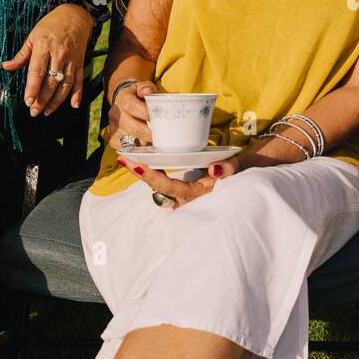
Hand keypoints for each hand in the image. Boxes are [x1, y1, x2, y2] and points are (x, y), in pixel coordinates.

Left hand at [2, 3, 93, 116]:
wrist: (75, 16)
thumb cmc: (51, 25)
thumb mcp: (33, 36)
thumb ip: (21, 54)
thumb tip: (6, 67)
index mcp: (44, 46)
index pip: (37, 71)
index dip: (33, 88)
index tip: (28, 100)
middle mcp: (59, 54)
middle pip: (51, 81)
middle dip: (42, 99)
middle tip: (34, 111)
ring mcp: (71, 59)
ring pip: (65, 84)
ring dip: (57, 100)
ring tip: (47, 111)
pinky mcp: (80, 62)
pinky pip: (79, 80)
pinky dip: (78, 94)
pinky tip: (74, 105)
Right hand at [107, 80, 157, 145]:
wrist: (123, 99)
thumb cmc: (138, 94)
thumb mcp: (143, 87)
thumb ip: (147, 88)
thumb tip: (148, 91)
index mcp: (123, 99)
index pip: (132, 107)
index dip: (146, 114)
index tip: (158, 118)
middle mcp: (115, 114)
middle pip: (134, 128)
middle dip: (151, 134)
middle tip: (163, 136)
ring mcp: (113, 128)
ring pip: (131, 141)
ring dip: (145, 143)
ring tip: (156, 141)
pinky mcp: (113, 139)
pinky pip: (126, 149)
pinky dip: (137, 149)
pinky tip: (145, 145)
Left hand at [115, 153, 247, 208]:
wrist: (235, 181)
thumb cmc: (233, 175)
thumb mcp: (234, 170)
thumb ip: (227, 169)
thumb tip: (214, 170)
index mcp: (194, 194)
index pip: (168, 186)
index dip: (152, 176)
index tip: (137, 166)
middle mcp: (183, 199)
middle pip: (156, 186)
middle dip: (140, 173)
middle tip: (123, 159)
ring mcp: (179, 197)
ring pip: (156, 185)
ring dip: (142, 172)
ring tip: (126, 158)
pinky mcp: (177, 191)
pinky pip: (160, 183)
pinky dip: (149, 172)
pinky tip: (137, 161)